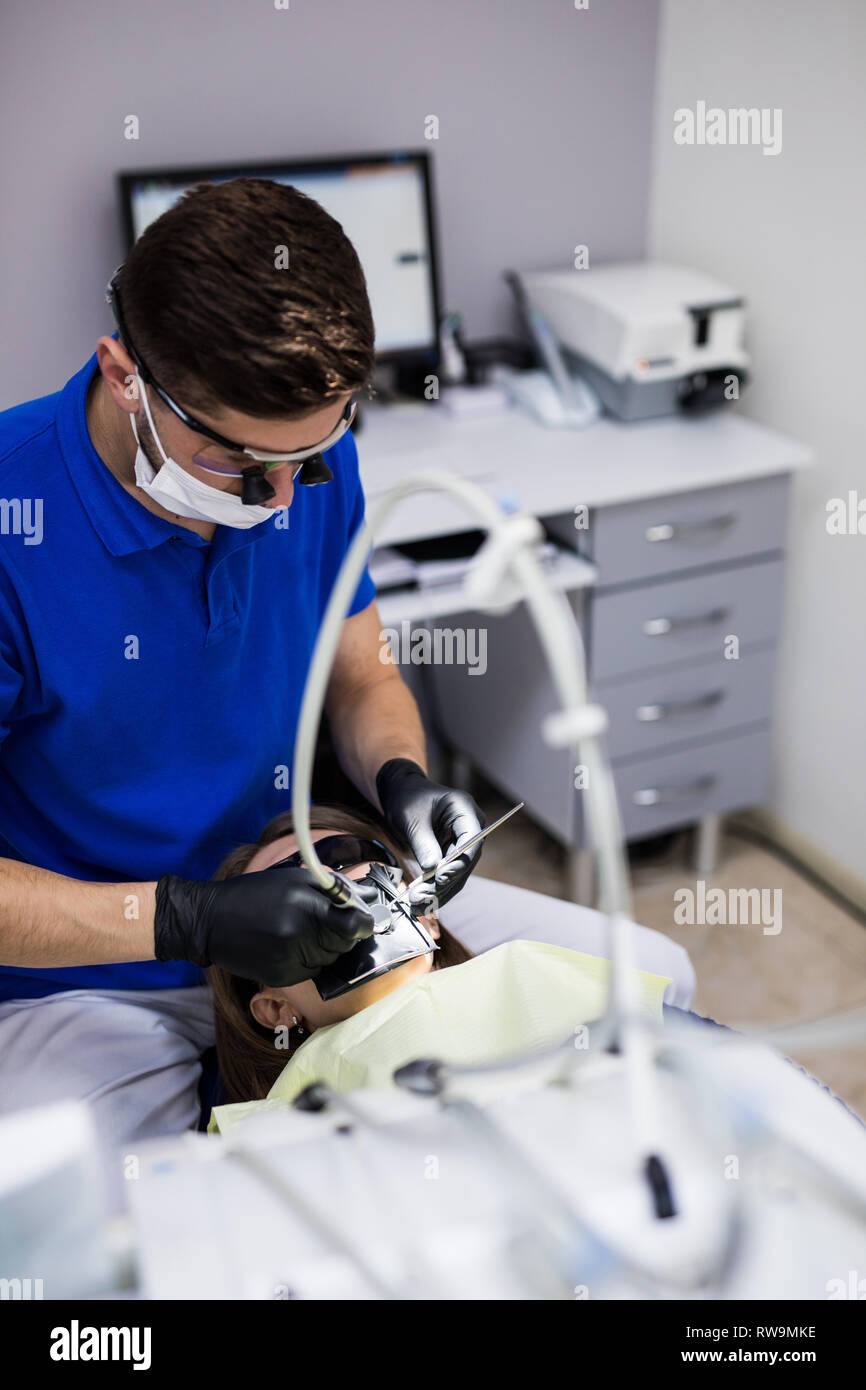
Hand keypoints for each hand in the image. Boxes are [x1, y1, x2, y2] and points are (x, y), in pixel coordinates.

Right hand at [154, 863, 375, 986]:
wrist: (209, 920)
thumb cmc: (254, 894)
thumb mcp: (293, 878)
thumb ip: (334, 888)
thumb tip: (369, 898)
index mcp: (303, 903)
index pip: (354, 922)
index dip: (365, 922)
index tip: (365, 918)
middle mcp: (297, 933)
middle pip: (345, 942)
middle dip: (343, 932)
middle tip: (325, 920)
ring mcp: (288, 958)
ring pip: (331, 958)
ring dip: (326, 946)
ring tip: (301, 930)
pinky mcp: (281, 977)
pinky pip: (313, 971)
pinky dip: (309, 960)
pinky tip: (289, 946)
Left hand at [376, 758, 484, 910]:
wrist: (401, 793)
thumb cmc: (407, 799)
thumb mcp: (412, 820)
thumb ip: (424, 845)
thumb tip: (433, 872)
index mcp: (465, 810)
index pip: (472, 840)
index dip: (459, 861)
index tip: (442, 877)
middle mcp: (470, 827)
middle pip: (465, 861)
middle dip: (443, 883)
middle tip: (422, 898)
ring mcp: (462, 842)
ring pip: (457, 873)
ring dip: (438, 891)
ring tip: (418, 906)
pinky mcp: (451, 853)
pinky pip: (447, 875)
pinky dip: (435, 889)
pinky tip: (422, 903)